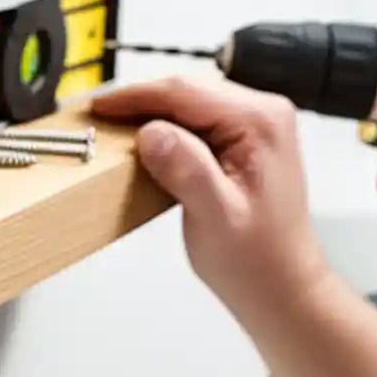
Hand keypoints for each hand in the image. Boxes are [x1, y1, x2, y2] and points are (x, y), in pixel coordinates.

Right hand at [90, 75, 330, 315]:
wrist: (280, 285)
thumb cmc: (255, 259)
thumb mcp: (216, 217)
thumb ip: (186, 170)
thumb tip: (151, 132)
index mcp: (259, 123)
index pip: (185, 92)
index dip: (134, 97)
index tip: (97, 107)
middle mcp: (263, 115)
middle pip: (186, 90)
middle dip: (139, 101)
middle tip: (96, 114)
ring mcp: (255, 126)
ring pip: (189, 103)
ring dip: (150, 112)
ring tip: (111, 125)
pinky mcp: (244, 141)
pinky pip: (196, 121)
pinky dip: (165, 127)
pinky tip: (142, 140)